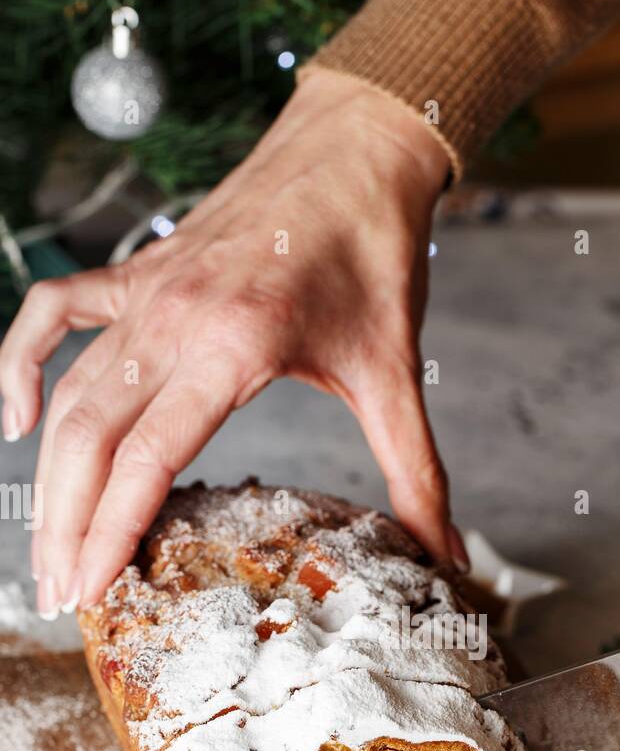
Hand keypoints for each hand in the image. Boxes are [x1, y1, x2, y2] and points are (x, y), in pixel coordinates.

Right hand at [0, 70, 460, 616]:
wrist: (355, 151)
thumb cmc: (373, 256)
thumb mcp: (394, 373)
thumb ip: (417, 473)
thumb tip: (446, 554)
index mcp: (232, 348)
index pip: (145, 459)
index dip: (109, 533)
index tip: (91, 593)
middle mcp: (172, 320)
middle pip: (88, 439)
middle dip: (66, 527)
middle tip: (62, 599)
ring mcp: (145, 292)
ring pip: (68, 394)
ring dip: (48, 476)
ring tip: (47, 549)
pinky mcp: (137, 272)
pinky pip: (53, 315)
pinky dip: (22, 363)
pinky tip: (19, 421)